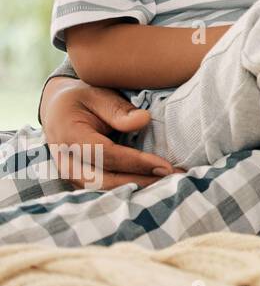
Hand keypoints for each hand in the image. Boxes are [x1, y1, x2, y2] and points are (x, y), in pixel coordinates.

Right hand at [39, 77, 178, 189]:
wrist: (58, 110)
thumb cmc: (82, 100)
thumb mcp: (98, 95)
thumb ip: (118, 110)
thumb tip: (143, 120)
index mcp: (69, 135)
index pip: (106, 154)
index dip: (136, 162)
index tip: (165, 166)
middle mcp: (66, 161)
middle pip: (104, 180)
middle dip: (141, 182)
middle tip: (174, 179)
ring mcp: (70, 175)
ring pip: (104, 190)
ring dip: (137, 190)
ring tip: (169, 186)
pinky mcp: (80, 181)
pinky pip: (104, 190)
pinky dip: (129, 190)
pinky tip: (153, 186)